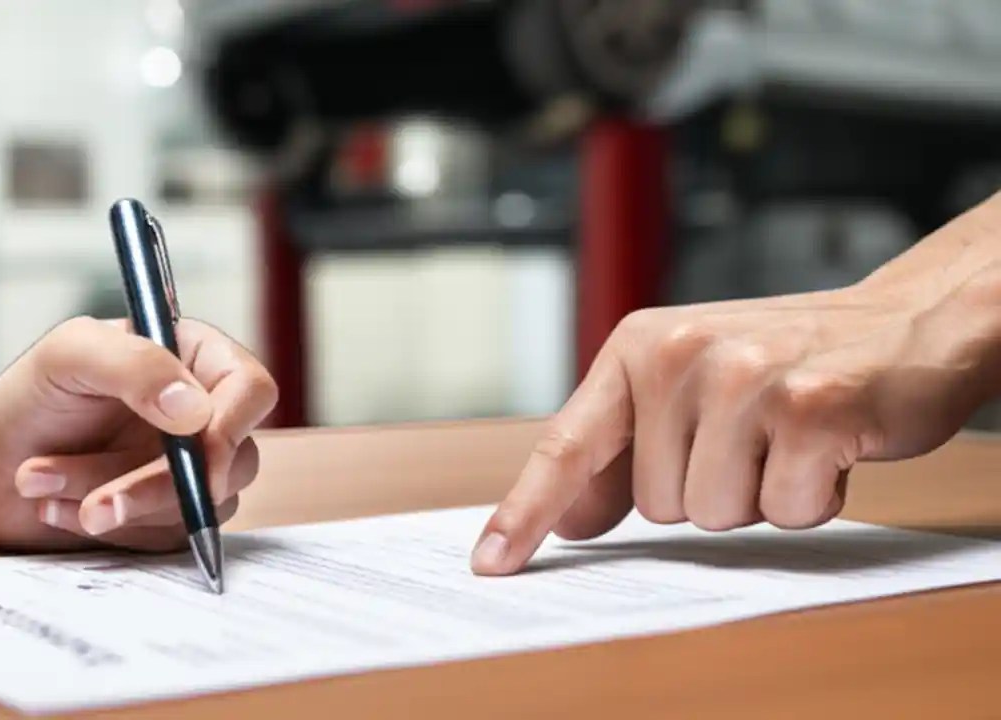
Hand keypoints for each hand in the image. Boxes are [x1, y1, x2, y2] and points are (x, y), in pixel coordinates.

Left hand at [0, 316, 276, 551]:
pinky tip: (60, 508)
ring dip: (119, 504)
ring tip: (43, 483)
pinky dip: (113, 529)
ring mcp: (192, 469)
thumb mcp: (70, 355)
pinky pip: (170, 537)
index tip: (192, 453)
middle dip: (157, 487)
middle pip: (233, 461)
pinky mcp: (172, 515)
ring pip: (199, 506)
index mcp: (195, 359)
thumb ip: (135, 366)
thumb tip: (196, 411)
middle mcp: (204, 414)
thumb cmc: (30, 396)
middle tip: (95, 504)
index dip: (232, 426)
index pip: (251, 389)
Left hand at [472, 279, 999, 574]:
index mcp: (640, 346)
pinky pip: (783, 512)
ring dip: (759, 495)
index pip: (566, 444)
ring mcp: (744, 377)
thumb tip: (571, 520)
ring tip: (789, 437)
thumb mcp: (691, 391)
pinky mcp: (807, 407)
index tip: (491, 562)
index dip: (525, 511)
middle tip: (754, 437)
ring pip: (714, 515)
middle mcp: (681, 354)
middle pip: (655, 503)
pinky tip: (828, 446)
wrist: (905, 322)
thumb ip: (625, 452)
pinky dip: (811, 497)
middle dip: (709, 490)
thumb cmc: (790, 361)